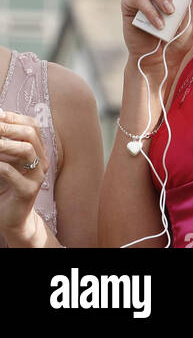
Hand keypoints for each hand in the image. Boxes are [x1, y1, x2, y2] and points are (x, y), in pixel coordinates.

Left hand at [0, 108, 48, 243]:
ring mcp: (37, 176)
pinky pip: (13, 173)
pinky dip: (0, 165)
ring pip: (26, 150)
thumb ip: (6, 147)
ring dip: (6, 143)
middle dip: (10, 127)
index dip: (15, 118)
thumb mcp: (7, 162)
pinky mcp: (28, 191)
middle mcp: (42, 161)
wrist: (13, 219)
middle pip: (31, 134)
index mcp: (39, 152)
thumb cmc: (7, 188)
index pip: (33, 126)